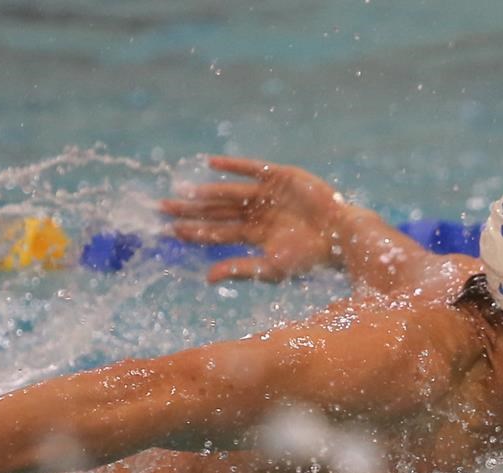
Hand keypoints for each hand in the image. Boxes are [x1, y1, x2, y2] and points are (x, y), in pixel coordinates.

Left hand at [158, 156, 353, 283]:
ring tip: (183, 192)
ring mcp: (267, 194)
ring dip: (206, 192)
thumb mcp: (271, 268)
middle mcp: (256, 213)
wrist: (341, 236)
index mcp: (254, 235)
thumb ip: (240, 270)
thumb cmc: (310, 258)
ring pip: (229, 192)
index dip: (194, 230)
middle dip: (190, 209)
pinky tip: (210, 163)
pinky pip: (250, 168)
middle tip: (162, 207)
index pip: (217, 232)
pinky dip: (232, 166)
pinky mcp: (280, 176)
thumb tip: (207, 278)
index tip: (169, 229)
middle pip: (217, 210)